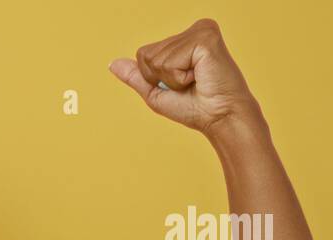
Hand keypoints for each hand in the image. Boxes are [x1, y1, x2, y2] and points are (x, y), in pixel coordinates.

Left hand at [108, 18, 261, 140]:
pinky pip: (169, 61)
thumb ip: (136, 76)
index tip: (181, 84)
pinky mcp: (205, 38)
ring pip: (156, 59)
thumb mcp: (156, 92)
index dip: (153, 77)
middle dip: (161, 78)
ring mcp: (200, 31)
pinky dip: (179, 77)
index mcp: (183, 39)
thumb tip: (112, 63)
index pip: (144, 53)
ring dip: (171, 79)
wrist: (220, 118)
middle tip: (190, 84)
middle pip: (146, 54)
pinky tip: (200, 76)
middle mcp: (193, 30)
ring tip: (196, 80)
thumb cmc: (195, 108)